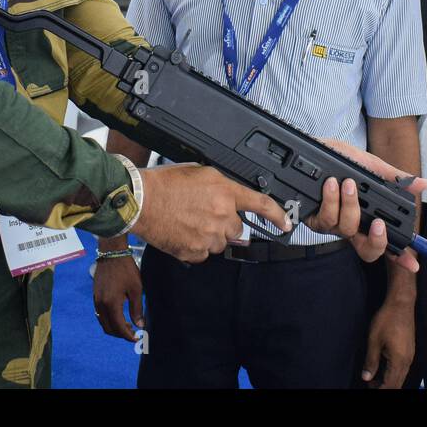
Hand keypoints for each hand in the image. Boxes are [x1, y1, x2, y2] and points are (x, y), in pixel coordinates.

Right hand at [92, 253, 142, 341]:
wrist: (111, 253)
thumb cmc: (126, 269)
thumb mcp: (136, 289)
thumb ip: (137, 309)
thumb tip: (140, 325)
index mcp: (111, 304)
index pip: (118, 327)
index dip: (128, 336)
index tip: (137, 338)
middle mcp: (100, 305)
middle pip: (109, 328)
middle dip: (121, 334)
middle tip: (134, 333)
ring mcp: (96, 300)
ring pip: (103, 322)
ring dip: (114, 328)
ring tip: (127, 326)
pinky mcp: (95, 296)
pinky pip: (100, 314)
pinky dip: (108, 320)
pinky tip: (118, 316)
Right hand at [134, 163, 290, 262]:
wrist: (141, 201)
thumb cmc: (166, 183)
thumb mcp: (200, 173)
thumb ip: (222, 186)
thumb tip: (231, 196)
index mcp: (225, 192)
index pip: (261, 204)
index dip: (277, 216)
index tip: (286, 224)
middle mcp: (221, 216)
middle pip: (237, 228)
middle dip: (225, 223)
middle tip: (203, 214)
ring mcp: (208, 237)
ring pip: (220, 242)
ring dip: (210, 235)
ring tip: (189, 222)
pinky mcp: (194, 252)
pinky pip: (203, 254)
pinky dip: (195, 246)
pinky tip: (182, 232)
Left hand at [305, 139, 426, 272]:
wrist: (317, 148)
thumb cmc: (344, 161)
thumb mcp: (372, 166)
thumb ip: (395, 179)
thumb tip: (422, 184)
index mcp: (368, 219)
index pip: (387, 243)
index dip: (400, 256)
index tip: (413, 263)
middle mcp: (352, 226)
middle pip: (368, 251)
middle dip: (376, 240)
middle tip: (378, 223)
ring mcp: (334, 225)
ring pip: (347, 229)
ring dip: (350, 206)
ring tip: (348, 184)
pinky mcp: (315, 220)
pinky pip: (326, 218)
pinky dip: (331, 201)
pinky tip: (331, 185)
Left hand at [361, 298, 414, 387]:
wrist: (401, 303)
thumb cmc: (387, 319)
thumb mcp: (374, 340)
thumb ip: (371, 361)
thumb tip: (366, 377)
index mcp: (399, 360)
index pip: (390, 385)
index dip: (379, 390)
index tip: (368, 388)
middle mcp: (407, 361)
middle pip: (397, 384)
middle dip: (384, 387)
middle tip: (369, 385)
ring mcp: (410, 356)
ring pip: (400, 377)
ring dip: (388, 381)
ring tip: (373, 379)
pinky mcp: (409, 351)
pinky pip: (402, 369)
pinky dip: (392, 373)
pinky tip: (382, 369)